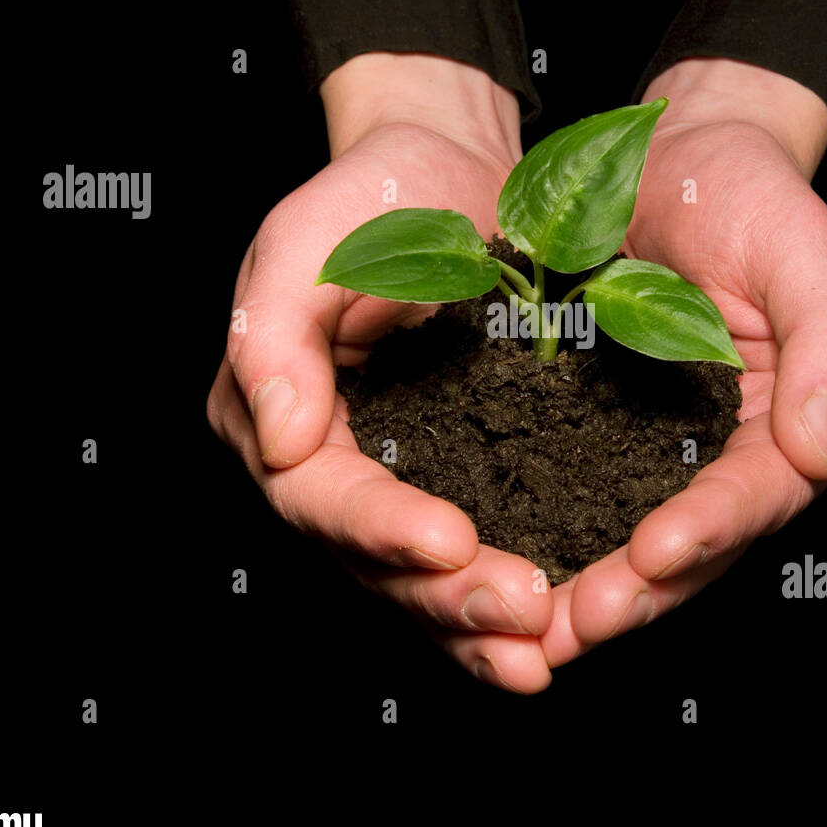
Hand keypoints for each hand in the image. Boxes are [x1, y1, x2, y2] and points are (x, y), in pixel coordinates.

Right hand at [207, 52, 556, 691]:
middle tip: (522, 614)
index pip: (320, 497)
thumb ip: (272, 338)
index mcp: (278, 417)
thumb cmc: (371, 197)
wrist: (449, 172)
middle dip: (446, 598)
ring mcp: (398, 478)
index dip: (382, 530)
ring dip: (477, 625)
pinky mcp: (460, 474)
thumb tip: (276, 438)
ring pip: (424, 581)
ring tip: (540, 654)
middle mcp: (330, 465)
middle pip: (375, 562)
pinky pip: (474, 555)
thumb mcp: (304, 243)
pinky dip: (502, 593)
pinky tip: (553, 628)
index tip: (452, 542)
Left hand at [539, 57, 826, 666]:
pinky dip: (550, 537)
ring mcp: (671, 454)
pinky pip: (581, 498)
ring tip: (530, 629)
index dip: (709, 534)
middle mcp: (739, 456)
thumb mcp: (808, 254)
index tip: (652, 557)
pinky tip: (504, 568)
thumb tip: (825, 453)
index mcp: (802, 425)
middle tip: (575, 627)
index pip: (759, 496)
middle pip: (696, 547)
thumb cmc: (755, 196)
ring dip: (588, 591)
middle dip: (638, 593)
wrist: (676, 159)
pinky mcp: (609, 437)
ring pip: (633, 540)